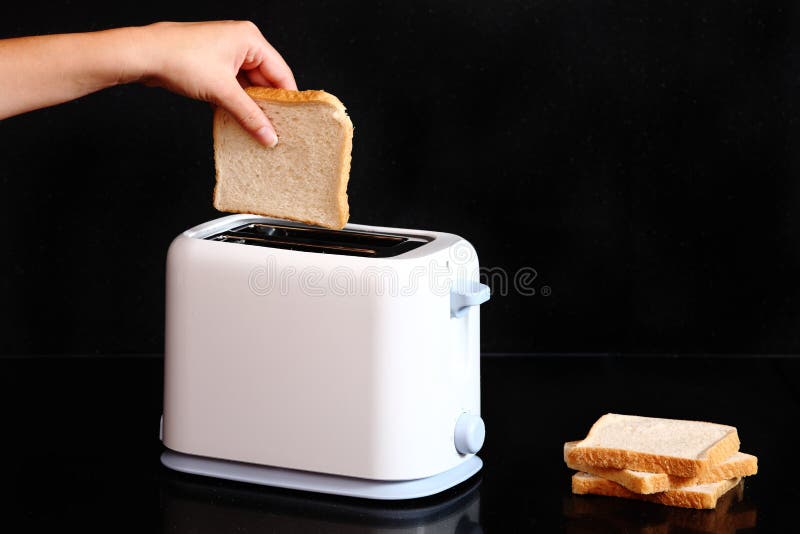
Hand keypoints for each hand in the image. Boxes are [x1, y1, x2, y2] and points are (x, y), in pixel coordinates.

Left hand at [136, 21, 296, 145]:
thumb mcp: (222, 91)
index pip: (281, 73)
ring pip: (249, 85)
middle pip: (265, 80)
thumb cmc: (180, 59)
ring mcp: (226, 53)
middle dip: (267, 105)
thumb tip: (268, 136)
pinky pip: (234, 87)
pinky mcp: (213, 64)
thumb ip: (250, 116)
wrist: (143, 55)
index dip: (287, 99)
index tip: (292, 122)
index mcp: (250, 39)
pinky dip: (236, 102)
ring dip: (250, 107)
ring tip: (257, 129)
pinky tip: (238, 120)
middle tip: (274, 131)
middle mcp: (241, 43)